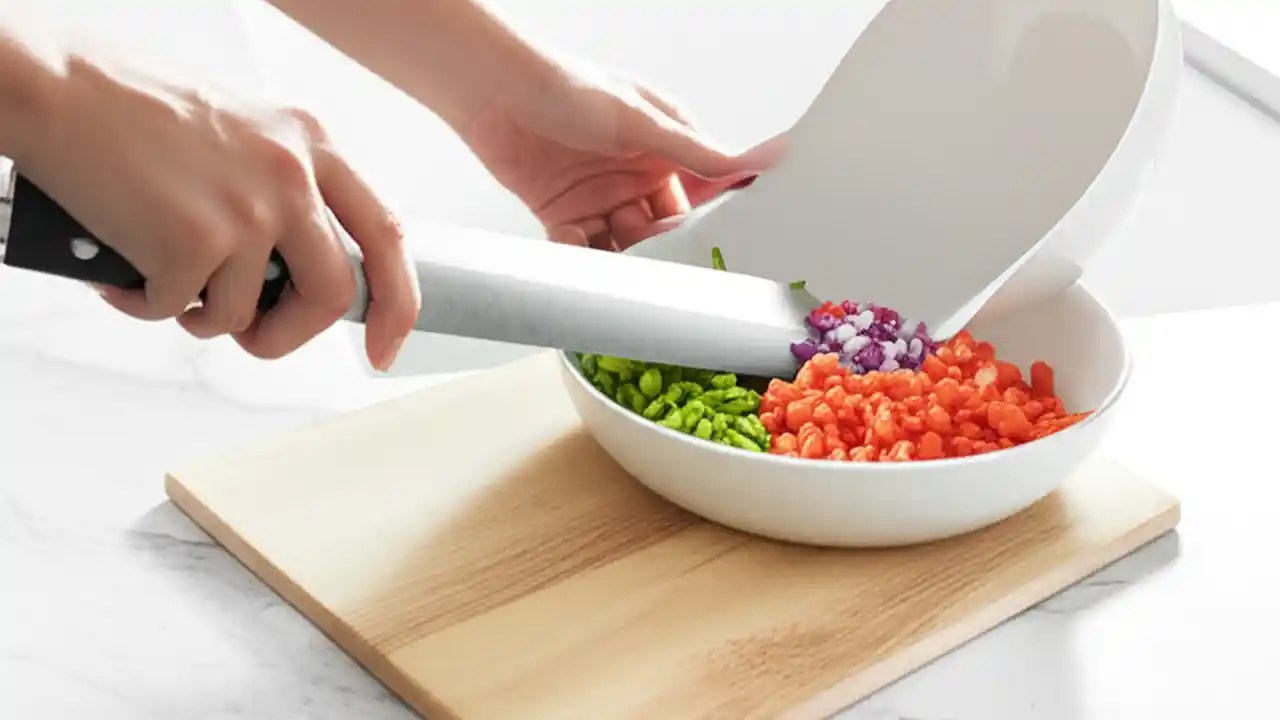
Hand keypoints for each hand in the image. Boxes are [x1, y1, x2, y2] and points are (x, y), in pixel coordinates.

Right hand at [15, 52, 418, 369]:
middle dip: (290, 333)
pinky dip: (145, 303)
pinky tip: (123, 270)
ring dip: (203, 315)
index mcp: (312, 143)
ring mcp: (247, 210)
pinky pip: (179, 310)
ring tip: (163, 277)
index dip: (397, 301)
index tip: (385, 345)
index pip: (386, 235)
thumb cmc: (133, 107)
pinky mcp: (193, 241)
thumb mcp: (243, 131)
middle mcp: (292, 176)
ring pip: (248, 312)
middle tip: (252, 336)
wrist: (55, 83)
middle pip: (334, 293)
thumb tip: (297, 266)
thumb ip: (284, 188)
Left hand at [458, 60, 785, 250]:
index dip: (707, 218)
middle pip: (662, 229)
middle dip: (657, 243)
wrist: (493, 91)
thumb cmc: (568, 86)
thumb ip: (696, 152)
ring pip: (623, 244)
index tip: (713, 248)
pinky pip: (581, 249)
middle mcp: (636, 174)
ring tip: (611, 253)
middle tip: (650, 250)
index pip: (700, 191)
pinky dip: (578, 254)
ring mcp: (600, 196)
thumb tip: (763, 158)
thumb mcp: (641, 120)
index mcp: (664, 147)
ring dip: (618, 254)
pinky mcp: (563, 214)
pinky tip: (573, 243)